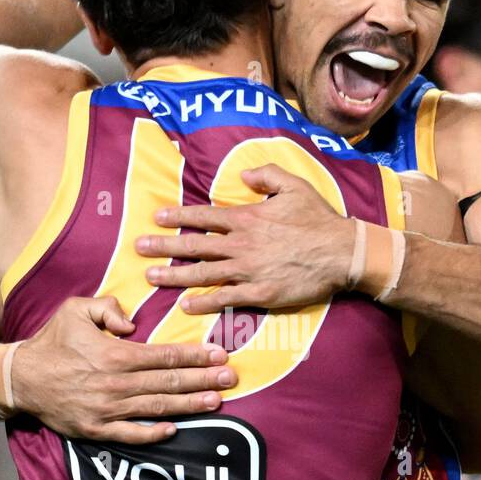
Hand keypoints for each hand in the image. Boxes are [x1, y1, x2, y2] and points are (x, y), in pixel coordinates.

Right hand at [11, 295, 235, 441]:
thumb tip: (131, 323)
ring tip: (216, 401)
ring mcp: (107, 411)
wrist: (20, 379)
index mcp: (114, 355)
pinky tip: (175, 429)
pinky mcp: (97, 430)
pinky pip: (131, 435)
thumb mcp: (75, 310)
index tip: (219, 354)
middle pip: (168, 383)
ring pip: (156, 408)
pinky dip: (154, 433)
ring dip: (189, 405)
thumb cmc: (51, 342)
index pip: (164, 357)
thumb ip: (107, 308)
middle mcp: (115, 385)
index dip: (194, 356)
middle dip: (203, 380)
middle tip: (231, 378)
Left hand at [135, 164, 353, 312]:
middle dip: (164, 247)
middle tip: (139, 249)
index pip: (204, 216)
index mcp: (247, 218)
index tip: (156, 218)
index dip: (178, 217)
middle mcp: (242, 244)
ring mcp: (249, 271)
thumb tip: (243, 175)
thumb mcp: (294, 185)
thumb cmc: (319, 218)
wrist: (342, 252)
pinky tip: (185, 304)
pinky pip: (225, 298)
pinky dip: (203, 301)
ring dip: (174, 275)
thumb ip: (266, 175)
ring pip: (203, 273)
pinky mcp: (260, 293)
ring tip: (151, 277)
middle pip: (195, 245)